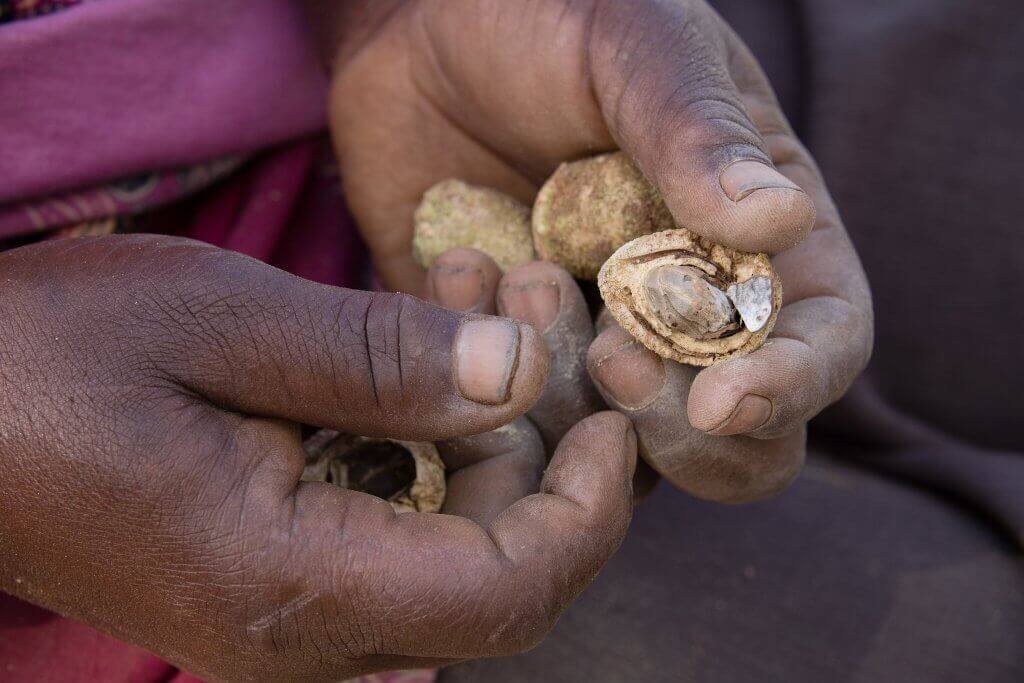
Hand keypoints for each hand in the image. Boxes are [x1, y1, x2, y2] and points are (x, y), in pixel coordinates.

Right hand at [0, 235, 636, 680]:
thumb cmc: (50, 356)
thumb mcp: (221, 322)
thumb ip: (378, 363)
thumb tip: (516, 382)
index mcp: (289, 585)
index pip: (506, 591)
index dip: (585, 510)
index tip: (609, 415)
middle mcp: (299, 631)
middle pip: (493, 570)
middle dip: (537, 436)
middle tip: (531, 301)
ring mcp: (285, 613)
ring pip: (449, 541)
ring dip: (484, 419)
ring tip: (475, 288)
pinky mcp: (273, 574)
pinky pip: (394, 522)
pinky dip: (427, 434)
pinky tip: (418, 336)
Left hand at [319, 0, 871, 500]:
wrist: (424, 33)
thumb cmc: (549, 20)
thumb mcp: (636, 48)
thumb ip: (701, 131)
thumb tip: (782, 219)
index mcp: (759, 234)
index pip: (823, 341)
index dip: (792, 386)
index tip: (722, 396)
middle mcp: (689, 309)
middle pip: (736, 436)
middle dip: (679, 426)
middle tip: (611, 357)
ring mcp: (596, 344)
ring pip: (619, 452)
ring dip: (573, 398)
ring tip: (521, 276)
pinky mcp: (508, 358)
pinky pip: (513, 423)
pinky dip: (489, 380)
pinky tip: (459, 272)